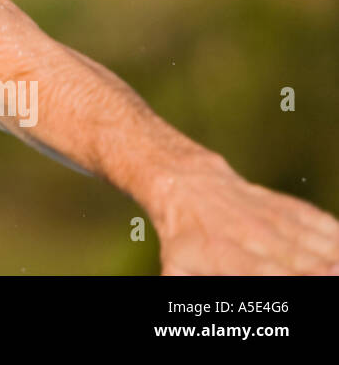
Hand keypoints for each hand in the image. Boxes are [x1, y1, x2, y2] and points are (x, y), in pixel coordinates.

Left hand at [149, 158, 338, 273]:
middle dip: (318, 270)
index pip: (257, 270)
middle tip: (336, 276)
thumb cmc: (183, 236)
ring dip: (331, 253)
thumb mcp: (176, 267)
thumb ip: (189, 289)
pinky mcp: (284, 206)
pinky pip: (315, 220)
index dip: (284, 277)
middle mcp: (249, 234)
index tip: (311, 280)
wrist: (186, 182)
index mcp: (220, 252)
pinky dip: (332, 232)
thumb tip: (190, 316)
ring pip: (310, 239)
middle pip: (293, 258)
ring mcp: (269, 218)